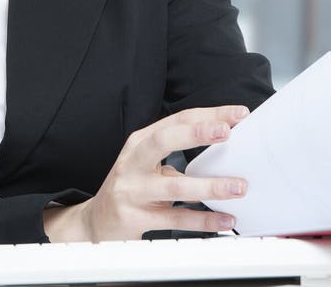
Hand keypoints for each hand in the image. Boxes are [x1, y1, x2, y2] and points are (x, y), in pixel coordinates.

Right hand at [43, 105, 248, 242]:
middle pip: (164, 140)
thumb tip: (221, 148)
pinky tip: (224, 218)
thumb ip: (175, 153)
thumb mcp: (147, 162)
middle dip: (196, 133)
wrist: (97, 221)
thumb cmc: (131, 186)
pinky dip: (203, 220)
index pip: (177, 120)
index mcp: (140, 141)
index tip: (236, 114)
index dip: (207, 115)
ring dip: (209, 186)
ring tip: (237, 186)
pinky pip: (174, 219)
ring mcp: (132, 189)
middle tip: (227, 131)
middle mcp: (133, 161)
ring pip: (174, 186)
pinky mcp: (134, 217)